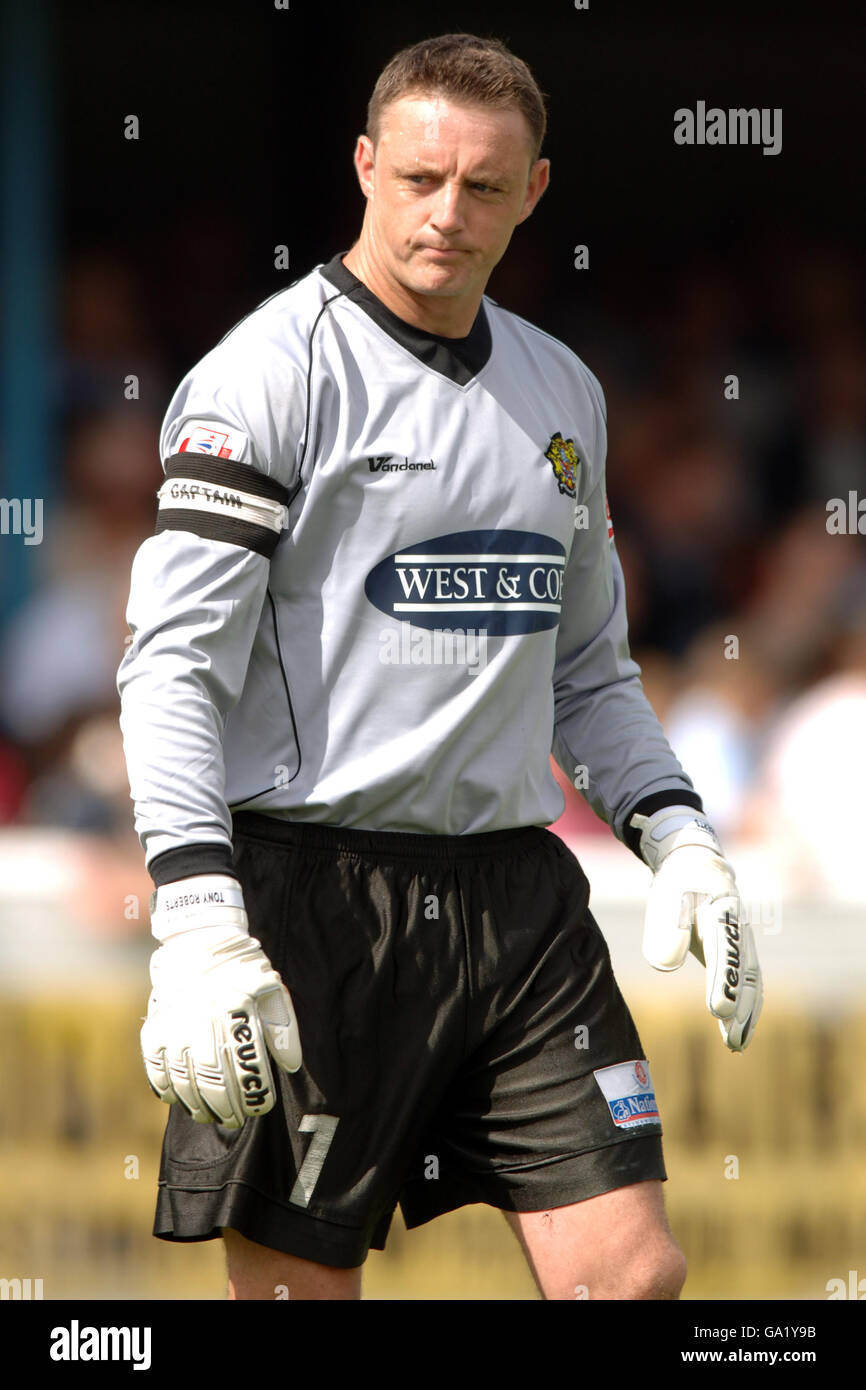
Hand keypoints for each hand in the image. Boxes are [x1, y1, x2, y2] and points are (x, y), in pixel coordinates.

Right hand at [140, 874, 301, 1126]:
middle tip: (235, 1119)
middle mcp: (204, 1019)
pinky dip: (167, 1090)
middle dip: (227, 1108)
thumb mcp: (271, 989)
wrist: (197, 941)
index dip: (255, 1094)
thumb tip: (290, 1066)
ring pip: (184, 1081)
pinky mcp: (155, 1028)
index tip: (261, 1106)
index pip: (247, 1066)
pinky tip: (180, 1099)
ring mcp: (175, 1025)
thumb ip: (283, 1028)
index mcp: (237, 1008)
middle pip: (214, 1081)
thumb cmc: (242, 969)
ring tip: (210, 1115)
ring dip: (198, 1106)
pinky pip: (156, 1070)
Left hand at [629, 806, 762, 1050]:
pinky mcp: (738, 950)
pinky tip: (736, 1031)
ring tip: (736, 1046)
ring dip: (746, 1013)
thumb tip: (668, 966)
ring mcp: (743, 940)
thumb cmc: (677, 882)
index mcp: (721, 912)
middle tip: (732, 1040)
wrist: (695, 862)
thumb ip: (665, 928)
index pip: (724, 952)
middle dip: (741, 1008)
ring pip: (751, 981)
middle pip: (745, 972)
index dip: (723, 983)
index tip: (719, 1011)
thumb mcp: (665, 895)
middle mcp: (739, 929)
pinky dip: (746, 1005)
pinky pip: (747, 981)